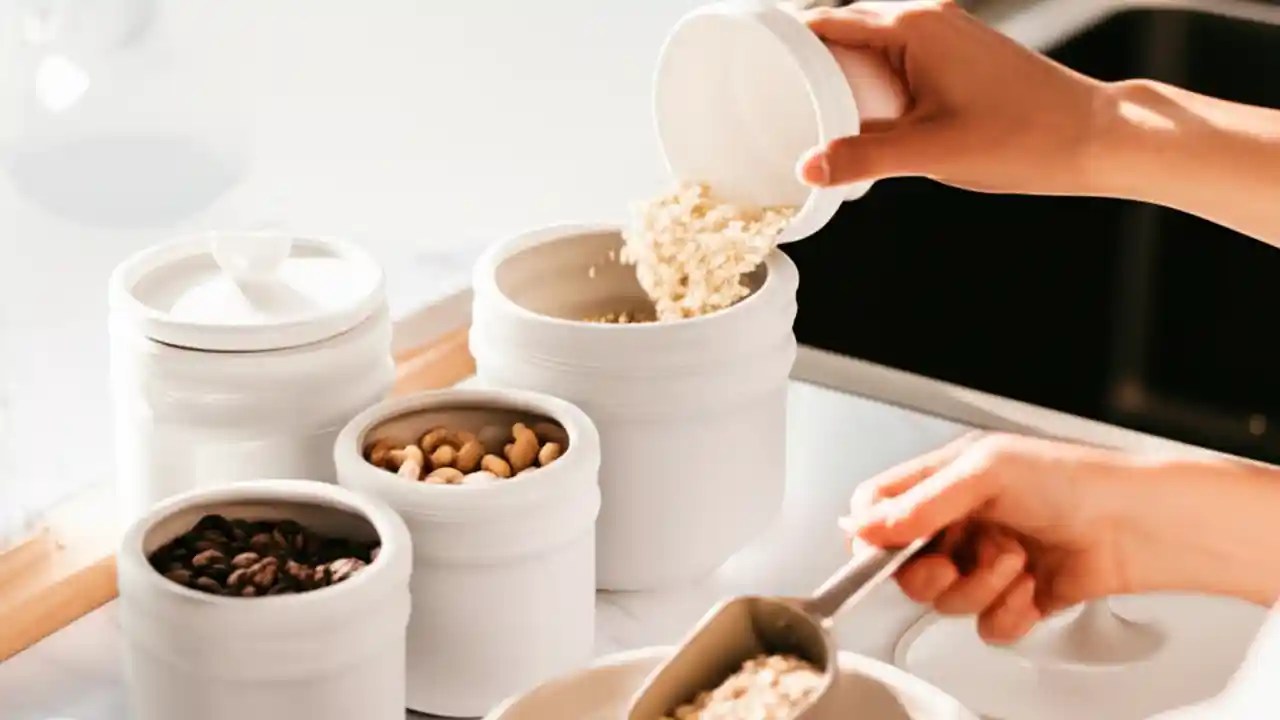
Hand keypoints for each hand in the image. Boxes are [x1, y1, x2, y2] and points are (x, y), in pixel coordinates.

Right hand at [796, 1, 1106, 195]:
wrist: (1096, 136)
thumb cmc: (1024, 137)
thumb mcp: (932, 151)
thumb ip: (863, 158)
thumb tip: (806, 170)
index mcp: (912, 26)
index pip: (826, 22)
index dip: (783, 43)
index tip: (748, 66)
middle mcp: (926, 16)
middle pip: (843, 30)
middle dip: (806, 63)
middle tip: (770, 101)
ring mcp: (944, 32)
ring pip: (869, 45)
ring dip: (840, 75)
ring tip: (808, 113)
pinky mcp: (957, 52)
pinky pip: (895, 57)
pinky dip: (871, 81)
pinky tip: (861, 116)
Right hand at [843, 433, 1142, 643]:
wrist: (1138, 524)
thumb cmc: (1075, 480)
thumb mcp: (986, 473)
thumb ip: (921, 504)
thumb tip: (867, 525)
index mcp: (946, 480)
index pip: (880, 508)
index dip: (873, 534)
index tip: (887, 550)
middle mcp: (962, 523)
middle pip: (907, 568)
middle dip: (934, 573)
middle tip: (957, 563)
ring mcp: (987, 562)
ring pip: (948, 602)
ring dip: (983, 588)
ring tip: (1017, 562)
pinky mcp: (1016, 598)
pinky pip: (987, 625)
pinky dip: (1010, 613)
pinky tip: (1033, 588)